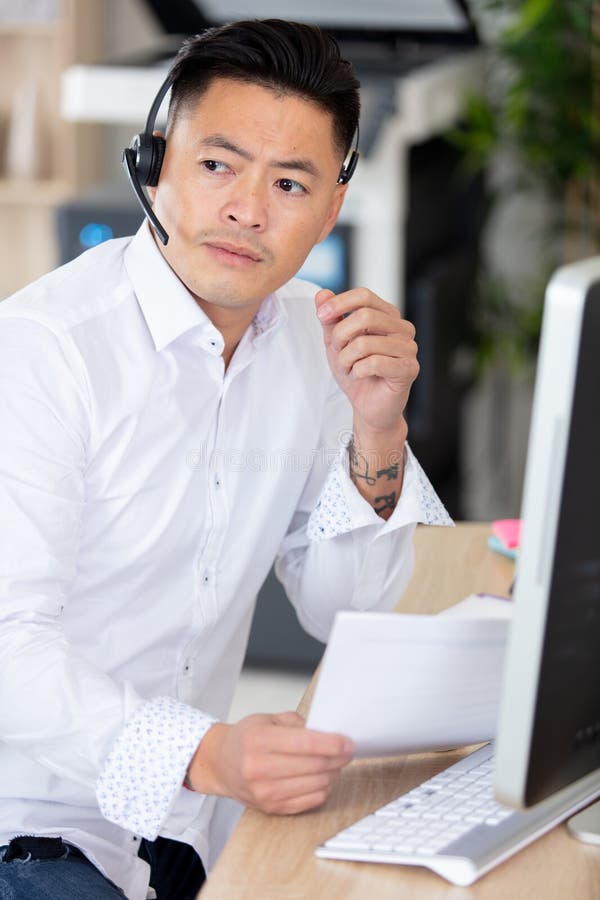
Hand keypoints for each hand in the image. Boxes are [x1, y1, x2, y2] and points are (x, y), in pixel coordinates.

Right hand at [187, 712, 353, 814]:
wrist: (222, 763)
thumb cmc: (247, 738)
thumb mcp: (268, 719)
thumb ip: (298, 723)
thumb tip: (329, 732)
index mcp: (259, 740)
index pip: (305, 744)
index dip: (332, 743)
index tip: (347, 742)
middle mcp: (259, 768)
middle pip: (314, 765)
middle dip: (337, 757)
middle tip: (346, 750)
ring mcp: (265, 792)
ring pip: (316, 784)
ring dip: (332, 773)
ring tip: (333, 762)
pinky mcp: (271, 808)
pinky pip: (310, 800)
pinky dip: (323, 788)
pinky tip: (322, 777)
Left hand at [316, 287, 418, 433]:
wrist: (368, 407)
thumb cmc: (356, 373)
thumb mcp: (336, 343)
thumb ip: (330, 319)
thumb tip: (322, 293)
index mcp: (388, 316)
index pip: (364, 295)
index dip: (340, 303)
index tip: (321, 316)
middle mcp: (402, 328)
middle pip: (365, 315)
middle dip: (341, 335)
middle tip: (337, 352)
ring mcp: (409, 348)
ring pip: (366, 342)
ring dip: (346, 358)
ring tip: (348, 368)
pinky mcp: (409, 368)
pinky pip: (374, 362)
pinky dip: (358, 371)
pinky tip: (360, 376)